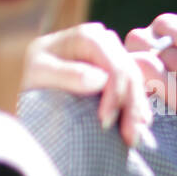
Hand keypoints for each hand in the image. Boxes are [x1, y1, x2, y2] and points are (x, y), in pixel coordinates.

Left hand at [20, 23, 152, 146]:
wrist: (38, 83)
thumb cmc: (37, 77)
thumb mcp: (40, 73)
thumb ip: (66, 74)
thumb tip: (100, 79)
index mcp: (88, 36)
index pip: (114, 65)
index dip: (115, 94)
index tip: (105, 121)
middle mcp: (108, 41)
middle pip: (130, 75)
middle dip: (130, 108)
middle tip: (128, 138)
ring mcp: (118, 55)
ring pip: (138, 85)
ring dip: (138, 113)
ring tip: (133, 138)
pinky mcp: (123, 71)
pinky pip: (139, 91)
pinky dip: (138, 110)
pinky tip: (137, 127)